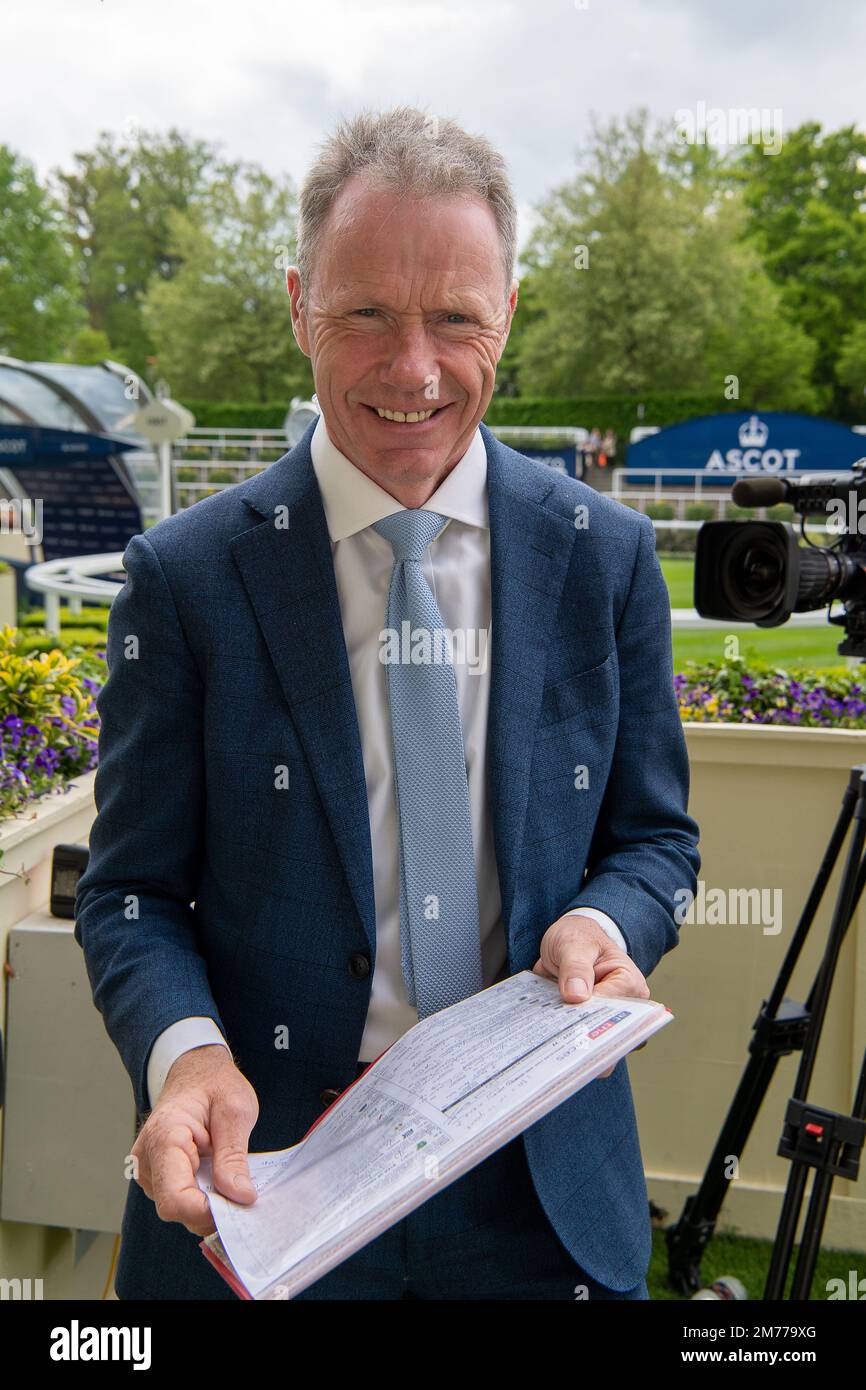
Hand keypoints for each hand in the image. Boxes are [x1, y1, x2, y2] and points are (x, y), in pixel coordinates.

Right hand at [130, 1044, 259, 1236]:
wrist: (194, 1071)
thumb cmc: (214, 1085)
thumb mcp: (235, 1111)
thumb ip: (234, 1156)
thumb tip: (240, 1197)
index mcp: (164, 1138)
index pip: (176, 1198)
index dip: (207, 1211)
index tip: (239, 1203)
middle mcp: (147, 1159)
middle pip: (176, 1209)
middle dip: (212, 1210)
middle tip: (244, 1194)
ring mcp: (148, 1170)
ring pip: (178, 1209)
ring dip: (209, 1205)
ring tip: (232, 1180)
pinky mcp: (156, 1177)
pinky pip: (179, 1200)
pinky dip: (203, 1199)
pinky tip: (220, 1182)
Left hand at [532, 914, 649, 1077]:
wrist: (566, 938)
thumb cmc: (579, 936)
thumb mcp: (574, 944)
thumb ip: (576, 967)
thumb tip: (577, 996)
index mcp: (629, 984)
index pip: (613, 1011)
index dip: (591, 1019)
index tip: (569, 1026)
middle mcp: (622, 1005)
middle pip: (605, 1032)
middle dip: (581, 1037)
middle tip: (556, 1039)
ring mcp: (603, 1016)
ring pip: (590, 1040)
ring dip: (569, 1040)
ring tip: (548, 1039)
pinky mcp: (584, 1022)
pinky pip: (575, 1036)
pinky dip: (559, 1036)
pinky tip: (543, 1036)